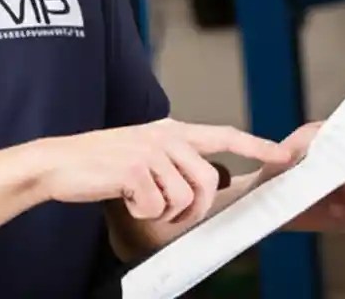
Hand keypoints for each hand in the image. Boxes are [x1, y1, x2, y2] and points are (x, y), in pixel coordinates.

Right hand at [37, 118, 291, 224]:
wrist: (59, 163)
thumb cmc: (101, 164)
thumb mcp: (143, 152)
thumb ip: (174, 162)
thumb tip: (205, 186)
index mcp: (171, 130)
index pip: (224, 135)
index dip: (257, 146)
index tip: (284, 155)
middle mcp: (166, 136)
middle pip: (208, 181)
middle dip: (195, 208)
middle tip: (171, 213)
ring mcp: (151, 150)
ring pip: (184, 198)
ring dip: (164, 212)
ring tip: (140, 200)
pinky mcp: (135, 169)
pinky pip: (157, 207)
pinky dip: (142, 213)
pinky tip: (125, 198)